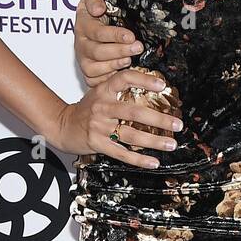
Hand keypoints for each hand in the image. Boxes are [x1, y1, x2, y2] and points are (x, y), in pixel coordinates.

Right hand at [52, 67, 183, 167]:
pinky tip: (153, 161)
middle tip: (178, 124)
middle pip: (134, 112)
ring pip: (131, 135)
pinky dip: (139, 159)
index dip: (144, 80)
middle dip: (159, 119)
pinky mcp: (97, 144)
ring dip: (154, 141)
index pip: (125, 79)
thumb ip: (120, 90)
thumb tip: (152, 88)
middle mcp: (102, 107)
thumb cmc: (87, 109)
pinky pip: (121, 153)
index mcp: (104, 90)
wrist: (62, 125)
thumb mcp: (100, 93)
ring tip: (171, 144)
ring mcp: (99, 126)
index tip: (162, 85)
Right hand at [74, 0, 142, 85]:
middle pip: (97, 52)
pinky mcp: (88, 73)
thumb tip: (98, 9)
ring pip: (95, 68)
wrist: (96, 19)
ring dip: (115, 65)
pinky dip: (108, 79)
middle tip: (138, 47)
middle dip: (120, 50)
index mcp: (83, 25)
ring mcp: (83, 60)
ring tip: (130, 60)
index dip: (114, 35)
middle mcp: (80, 44)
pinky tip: (122, 74)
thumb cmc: (100, 8)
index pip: (97, 32)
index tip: (130, 36)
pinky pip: (94, 81)